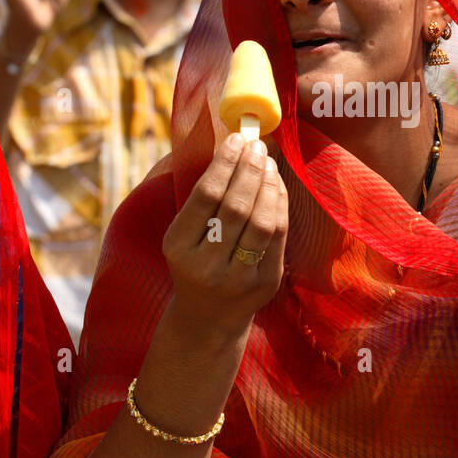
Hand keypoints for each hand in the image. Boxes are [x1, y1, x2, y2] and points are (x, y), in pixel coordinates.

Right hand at [162, 133, 288, 340]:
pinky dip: (280, 204)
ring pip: (261, 222)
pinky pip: (278, 236)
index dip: (224, 164)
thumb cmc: (194, 261)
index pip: (205, 196)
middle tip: (256, 145)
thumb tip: (233, 147)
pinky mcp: (266, 284)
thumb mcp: (183, 236)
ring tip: (267, 161)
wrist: (208, 318)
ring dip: (268, 184)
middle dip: (249, 170)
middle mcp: (206, 266)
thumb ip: (203, 199)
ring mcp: (238, 278)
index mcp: (177, 248)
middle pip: (236, 207)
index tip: (235, 139)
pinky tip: (276, 184)